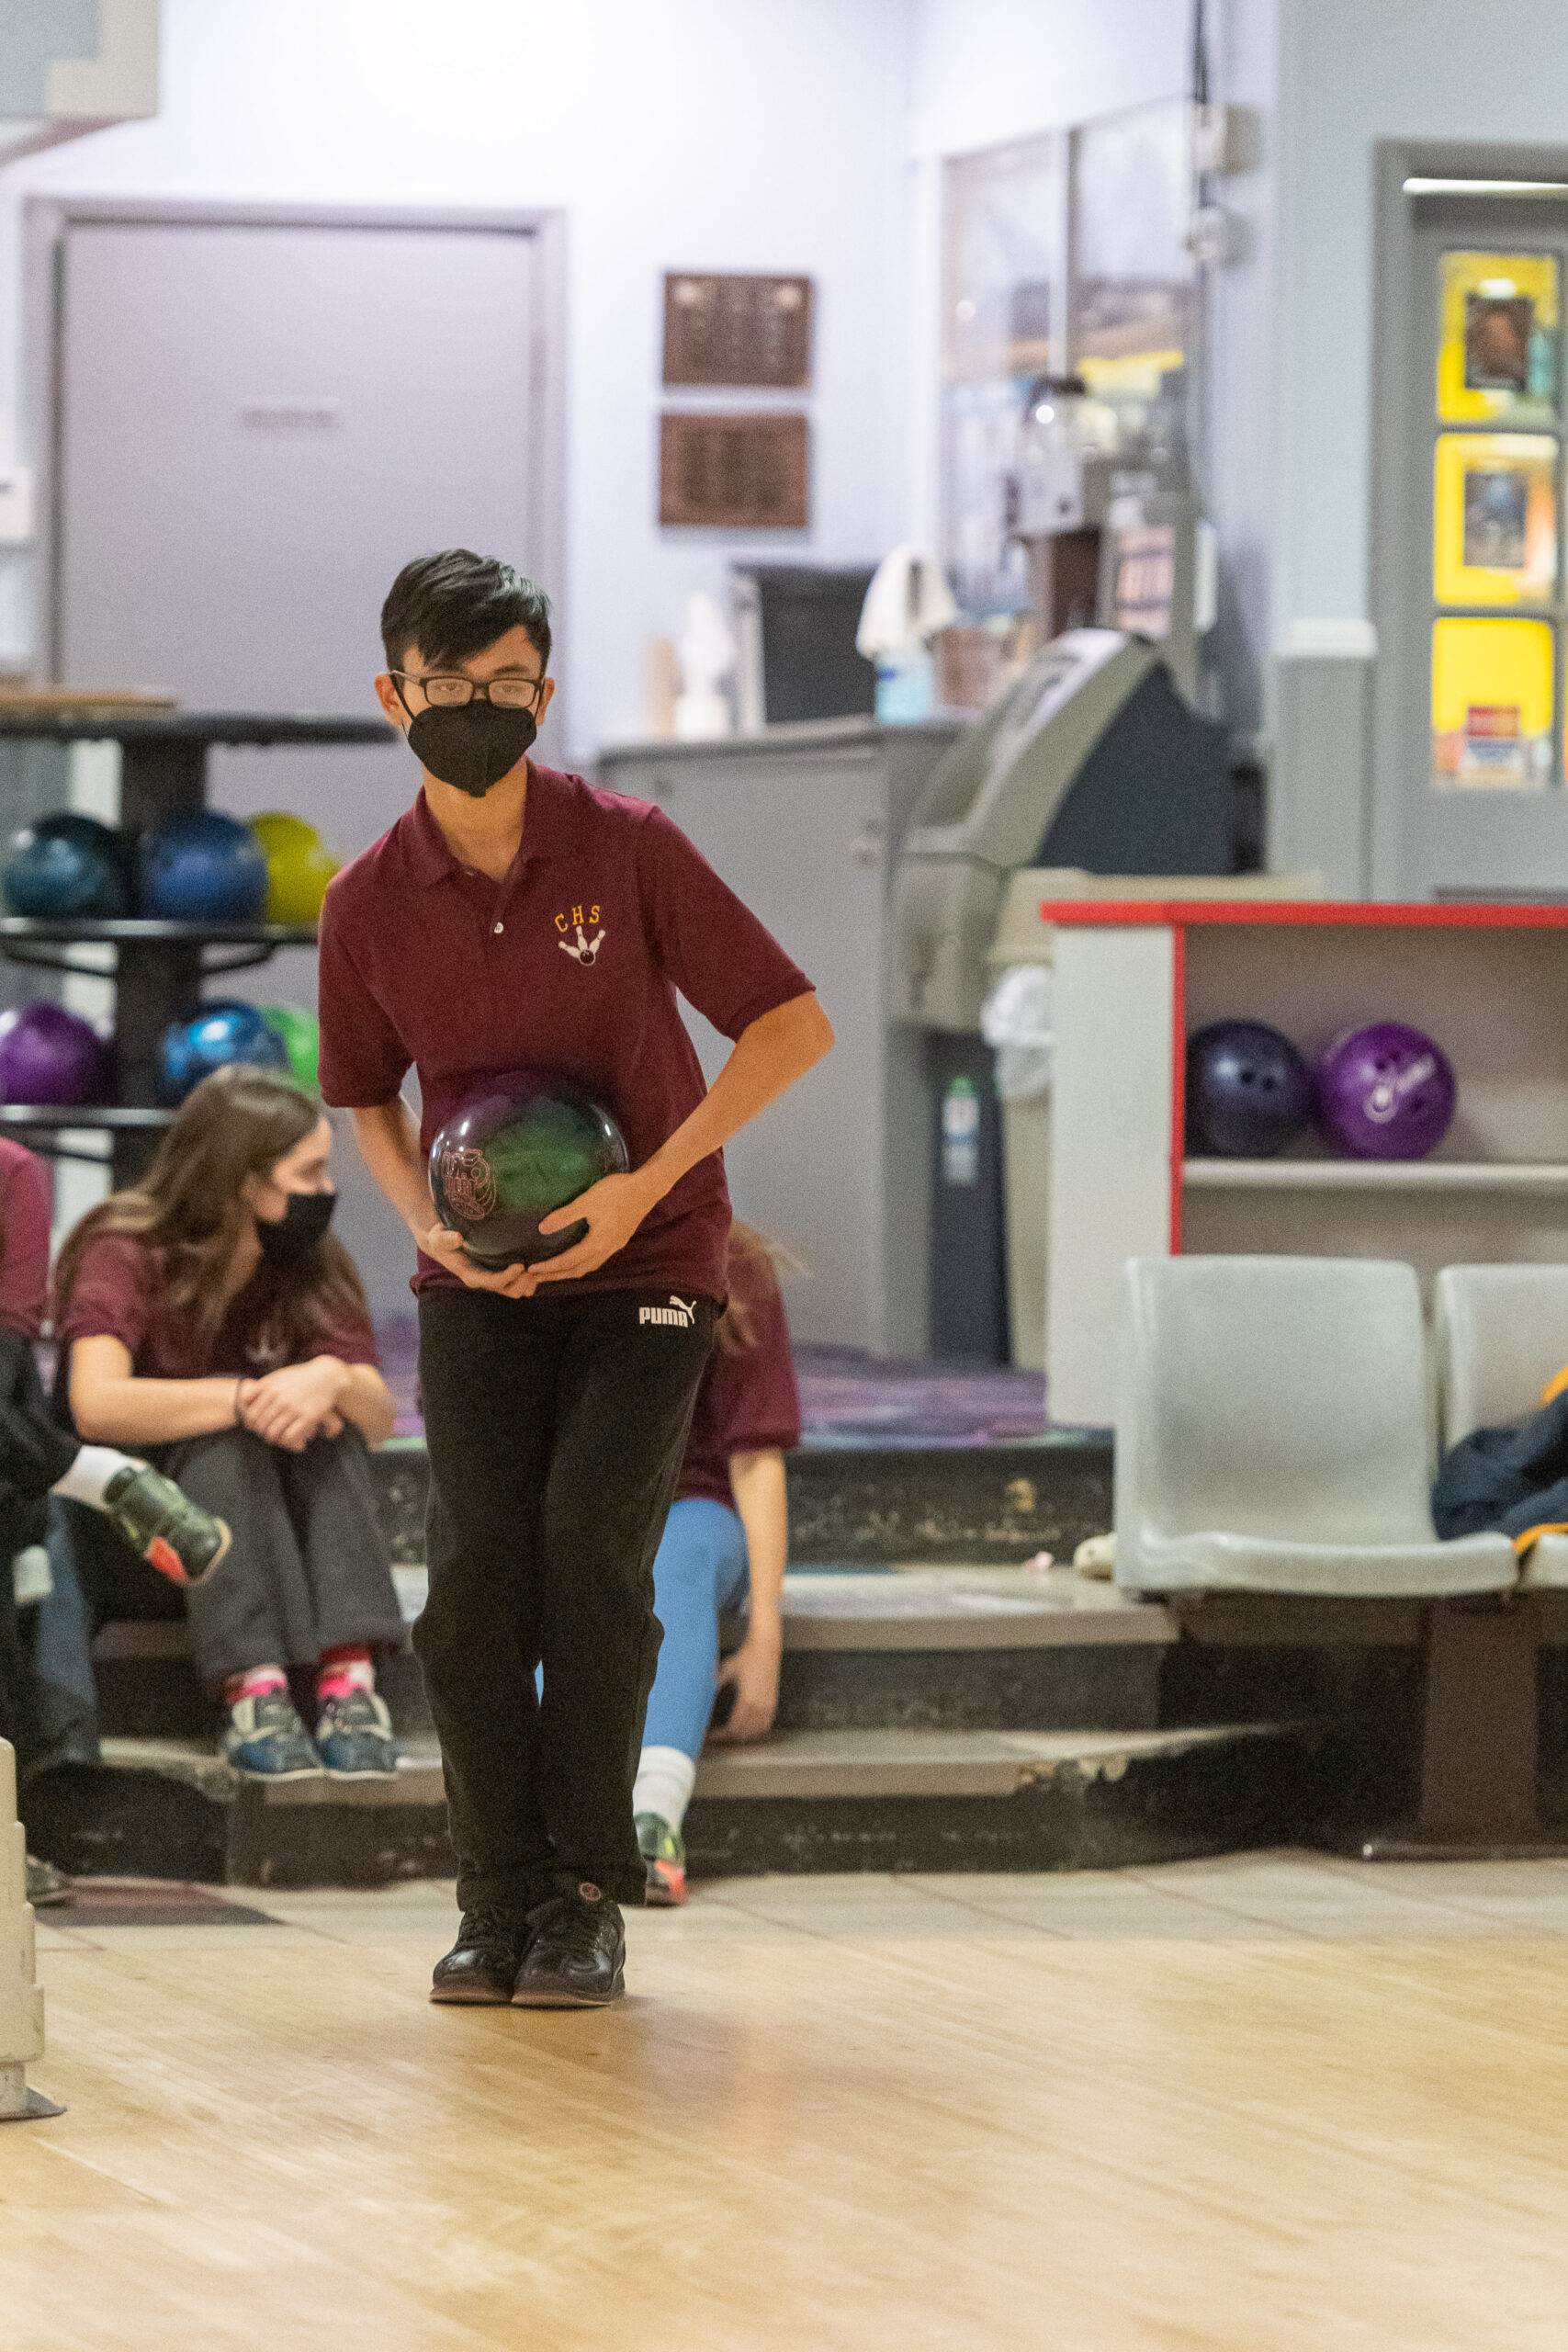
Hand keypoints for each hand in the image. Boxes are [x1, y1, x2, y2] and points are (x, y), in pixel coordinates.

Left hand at [240, 1357, 347, 1451]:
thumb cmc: (300, 1377)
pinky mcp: (309, 1416)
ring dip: (273, 1438)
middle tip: (266, 1434)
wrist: (326, 1376)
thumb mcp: (278, 1376)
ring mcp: (295, 1408)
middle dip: (261, 1433)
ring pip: (274, 1433)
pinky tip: (290, 1438)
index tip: (255, 1427)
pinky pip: (291, 1436)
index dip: (251, 1424)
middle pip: (261, 1425)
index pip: (252, 1414)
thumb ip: (261, 1387)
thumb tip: (245, 1400)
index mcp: (271, 1388)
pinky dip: (287, 1440)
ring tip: (276, 1437)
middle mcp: (281, 1398)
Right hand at [419, 1222, 535, 1298]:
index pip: (491, 1281)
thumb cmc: (442, 1239)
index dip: (507, 1277)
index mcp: (471, 1275)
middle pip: (510, 1290)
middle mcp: (484, 1281)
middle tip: (534, 1267)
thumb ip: (447, 1239)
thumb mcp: (440, 1237)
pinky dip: (531, 1278)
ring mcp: (494, 1280)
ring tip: (539, 1266)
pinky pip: (521, 1283)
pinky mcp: (501, 1275)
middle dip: (523, 1282)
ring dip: (530, 1282)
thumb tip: (457, 1237)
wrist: (444, 1244)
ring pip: (518, 1290)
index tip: (520, 1265)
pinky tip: (538, 1263)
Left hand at [513, 1169, 661, 1293]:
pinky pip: (597, 1259)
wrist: (647, 1188)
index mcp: (597, 1243)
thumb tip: (542, 1229)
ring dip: (570, 1271)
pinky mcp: (619, 1240)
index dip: (549, 1267)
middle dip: (557, 1275)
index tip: (532, 1269)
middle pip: (578, 1270)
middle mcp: (607, 1250)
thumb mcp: (587, 1201)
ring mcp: (615, 1246)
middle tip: (537, 1277)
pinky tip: (578, 1258)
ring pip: (589, 1266)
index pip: (568, 1261)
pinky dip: (583, 1264)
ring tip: (555, 1272)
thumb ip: (564, 1216)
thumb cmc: (617, 1192)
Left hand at [707, 1628, 780, 1744]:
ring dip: (741, 1735)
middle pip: (742, 1733)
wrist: (765, 1648)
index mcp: (747, 1700)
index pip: (732, 1728)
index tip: (709, 1735)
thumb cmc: (745, 1658)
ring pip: (754, 1732)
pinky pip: (764, 1725)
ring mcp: (768, 1706)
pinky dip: (754, 1730)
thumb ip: (713, 1685)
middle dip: (727, 1737)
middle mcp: (759, 1706)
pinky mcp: (772, 1703)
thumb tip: (699, 1698)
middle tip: (715, 1735)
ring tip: (727, 1733)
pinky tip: (745, 1728)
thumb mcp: (725, 1671)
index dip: (720, 1735)